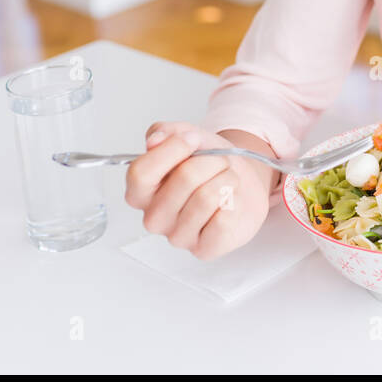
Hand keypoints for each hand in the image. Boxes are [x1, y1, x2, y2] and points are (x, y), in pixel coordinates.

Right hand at [124, 122, 273, 259]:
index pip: (141, 173)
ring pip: (207, 197)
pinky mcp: (204, 249)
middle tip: (219, 162)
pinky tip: (230, 203)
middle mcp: (154, 218)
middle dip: (211, 161)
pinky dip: (234, 202)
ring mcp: (177, 237)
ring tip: (227, 180)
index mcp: (141, 192)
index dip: (172, 150)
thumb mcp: (188, 137)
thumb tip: (155, 140)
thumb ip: (166, 132)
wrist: (241, 183)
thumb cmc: (210, 165)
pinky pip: (223, 221)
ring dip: (227, 179)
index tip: (193, 139)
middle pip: (184, 179)